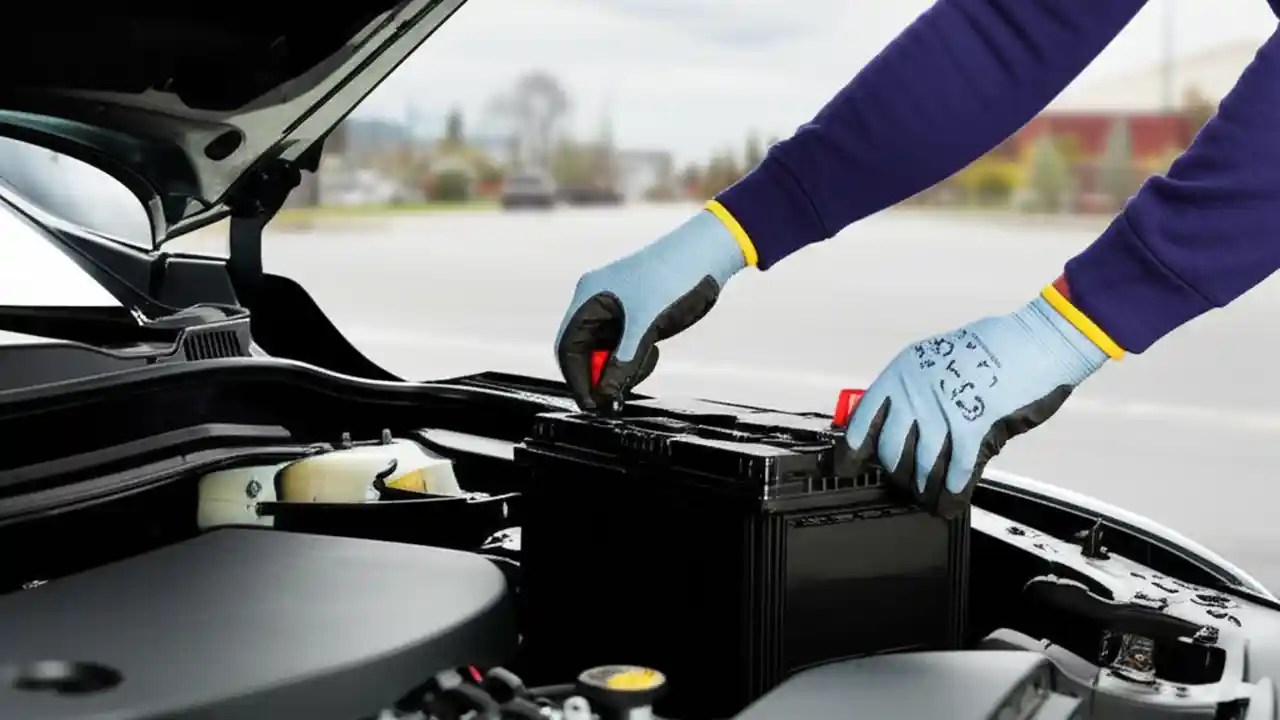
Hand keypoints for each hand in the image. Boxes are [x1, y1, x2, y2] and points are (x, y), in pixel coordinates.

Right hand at [555, 207, 749, 409]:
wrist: (709, 253)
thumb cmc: (675, 279)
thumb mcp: (648, 326)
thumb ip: (623, 363)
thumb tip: (604, 398)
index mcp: (590, 297)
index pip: (568, 348)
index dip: (577, 380)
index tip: (591, 406)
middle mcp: (596, 302)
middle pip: (583, 353)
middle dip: (599, 377)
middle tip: (616, 399)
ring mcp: (615, 309)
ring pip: (605, 353)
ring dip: (620, 368)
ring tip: (649, 359)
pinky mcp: (634, 316)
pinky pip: (623, 347)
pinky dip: (633, 358)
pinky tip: (653, 350)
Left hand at [844, 293, 1108, 518]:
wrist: (1036, 342)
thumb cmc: (989, 354)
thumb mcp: (936, 363)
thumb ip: (913, 396)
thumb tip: (898, 433)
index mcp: (901, 374)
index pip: (864, 420)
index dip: (853, 451)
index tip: (846, 468)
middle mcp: (915, 392)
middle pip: (892, 452)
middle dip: (898, 476)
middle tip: (907, 487)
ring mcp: (943, 409)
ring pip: (922, 466)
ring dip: (925, 489)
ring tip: (928, 500)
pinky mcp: (974, 426)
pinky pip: (956, 470)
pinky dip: (952, 492)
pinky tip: (949, 504)